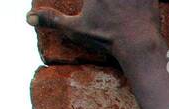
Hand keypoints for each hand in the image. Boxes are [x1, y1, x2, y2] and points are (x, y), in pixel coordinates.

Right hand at [28, 0, 163, 59]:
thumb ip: (53, 20)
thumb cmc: (107, 38)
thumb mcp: (76, 29)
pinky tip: (140, 3)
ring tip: (122, 7)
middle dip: (107, 2)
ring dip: (124, 0)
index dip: (93, 1)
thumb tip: (28, 18)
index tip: (93, 3)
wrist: (139, 45)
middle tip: (108, 7)